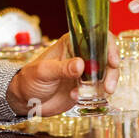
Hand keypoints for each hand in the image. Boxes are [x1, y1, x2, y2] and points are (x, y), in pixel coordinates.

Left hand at [5, 32, 120, 117]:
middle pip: (106, 57)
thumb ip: (62, 68)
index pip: (96, 37)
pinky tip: (77, 98)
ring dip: (105, 85)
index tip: (113, 61)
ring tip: (92, 95)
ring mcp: (84, 72)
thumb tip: (81, 64)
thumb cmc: (30, 79)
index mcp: (72, 43)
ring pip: (106, 74)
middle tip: (108, 87)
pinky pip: (98, 90)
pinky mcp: (84, 87)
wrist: (25, 100)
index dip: (108, 46)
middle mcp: (81, 55)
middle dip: (111, 72)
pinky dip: (95, 95)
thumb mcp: (43, 72)